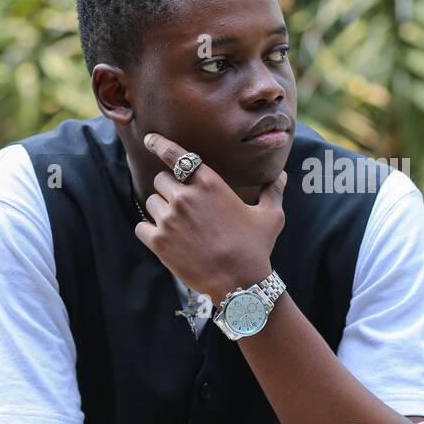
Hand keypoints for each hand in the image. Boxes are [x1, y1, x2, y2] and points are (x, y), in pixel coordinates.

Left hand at [134, 132, 284, 299]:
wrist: (240, 284)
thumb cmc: (256, 248)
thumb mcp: (270, 216)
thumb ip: (273, 191)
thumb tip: (283, 175)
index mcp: (210, 183)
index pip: (175, 154)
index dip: (158, 143)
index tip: (148, 139)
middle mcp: (186, 196)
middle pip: (160, 180)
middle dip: (169, 190)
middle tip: (184, 208)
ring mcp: (170, 218)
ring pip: (150, 202)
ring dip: (160, 210)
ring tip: (178, 226)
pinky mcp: (159, 241)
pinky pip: (141, 227)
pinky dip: (148, 231)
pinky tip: (163, 239)